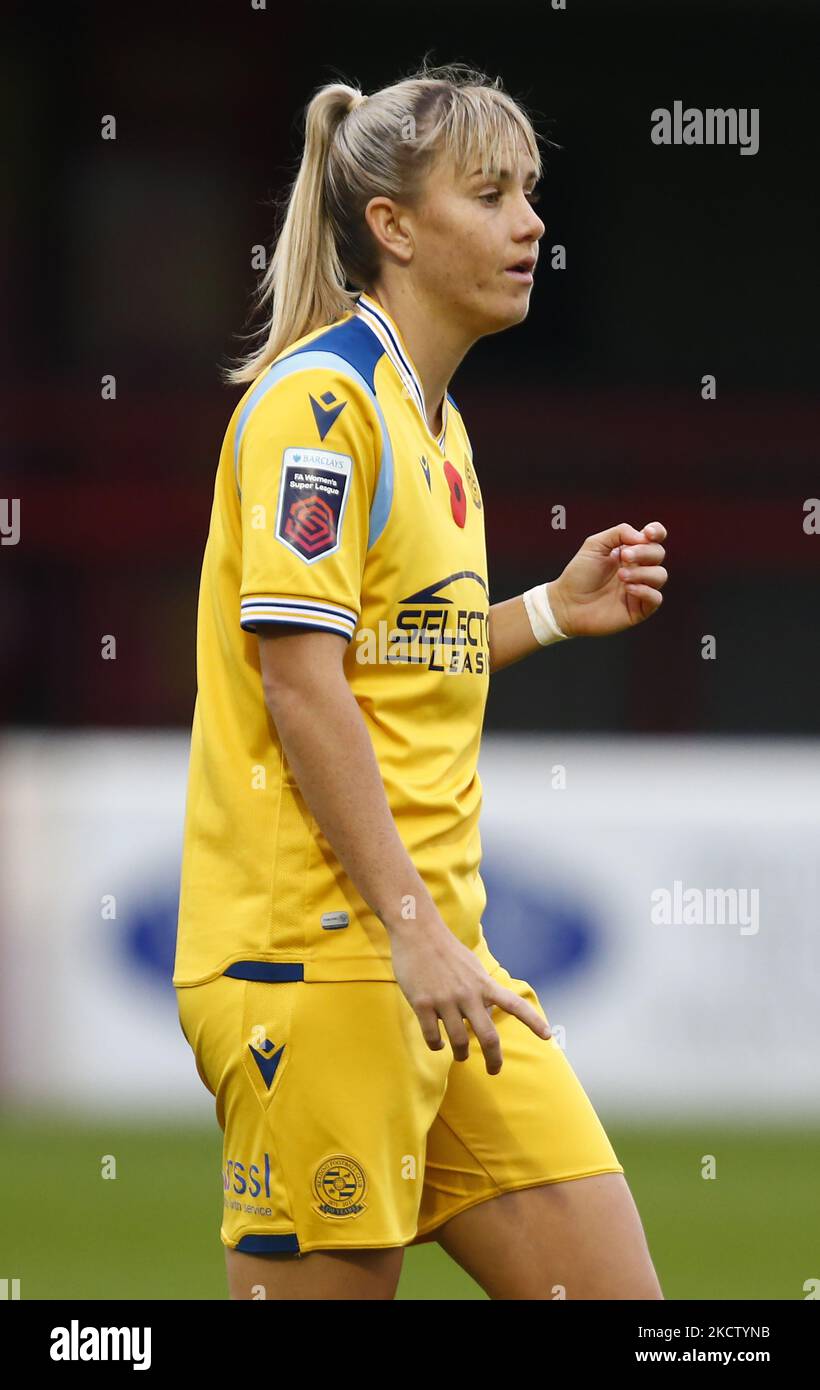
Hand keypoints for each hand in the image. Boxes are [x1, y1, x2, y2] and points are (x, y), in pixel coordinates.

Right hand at [389, 920, 550, 1073]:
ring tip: (461, 1055)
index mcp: (483, 984)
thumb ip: (482, 989)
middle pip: (488, 1036)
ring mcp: (445, 999)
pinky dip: (436, 1045)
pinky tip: (437, 1044)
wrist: (418, 931)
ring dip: (461, 1054)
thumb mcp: (472, 967)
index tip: (548, 1036)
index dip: (533, 1021)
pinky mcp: (422, 1003)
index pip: (514, 1004)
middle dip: (494, 1059)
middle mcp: (468, 994)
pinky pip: (432, 1037)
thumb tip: (488, 1012)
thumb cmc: (446, 950)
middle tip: (494, 1070)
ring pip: (459, 1041)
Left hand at [548, 521, 667, 637]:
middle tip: (624, 556)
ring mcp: (640, 589)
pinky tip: (628, 589)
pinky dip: (646, 591)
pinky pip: (656, 598)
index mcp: (630, 551)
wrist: (566, 604)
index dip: (657, 532)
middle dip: (644, 552)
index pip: (654, 538)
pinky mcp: (639, 609)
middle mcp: (638, 568)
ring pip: (660, 575)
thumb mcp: (595, 545)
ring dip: (643, 572)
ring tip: (621, 576)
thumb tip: (642, 536)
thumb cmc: (579, 574)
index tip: (648, 534)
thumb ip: (619, 533)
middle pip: (658, 554)